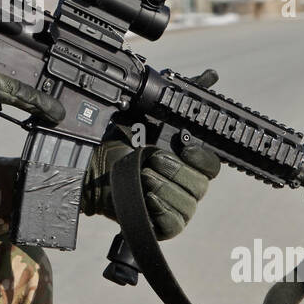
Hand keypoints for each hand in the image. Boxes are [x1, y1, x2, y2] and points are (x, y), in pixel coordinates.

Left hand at [81, 69, 222, 239]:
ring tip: (142, 176)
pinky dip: (161, 209)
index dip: (201, 158)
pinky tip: (146, 197)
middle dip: (174, 170)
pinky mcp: (164, 227)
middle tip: (151, 159)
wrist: (91, 168)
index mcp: (190, 163)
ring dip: (162, 187)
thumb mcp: (146, 114)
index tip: (184, 147)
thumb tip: (211, 75)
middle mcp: (188, 186)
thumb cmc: (120, 142)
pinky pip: (175, 224)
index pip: (212, 165)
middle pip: (200, 185)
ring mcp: (178, 208)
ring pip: (187, 204)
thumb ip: (179, 98)